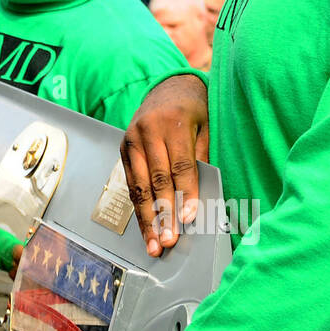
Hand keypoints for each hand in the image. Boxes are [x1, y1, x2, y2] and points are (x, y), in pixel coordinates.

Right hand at [120, 74, 208, 257]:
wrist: (168, 87)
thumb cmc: (194, 110)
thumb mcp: (206, 126)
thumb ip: (202, 157)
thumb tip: (199, 198)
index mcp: (173, 122)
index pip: (180, 165)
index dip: (185, 193)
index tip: (189, 218)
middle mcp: (147, 131)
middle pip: (156, 179)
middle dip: (163, 213)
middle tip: (169, 239)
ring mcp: (131, 140)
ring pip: (139, 186)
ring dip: (147, 218)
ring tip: (155, 242)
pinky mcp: (123, 149)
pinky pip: (131, 183)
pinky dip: (138, 207)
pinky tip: (146, 226)